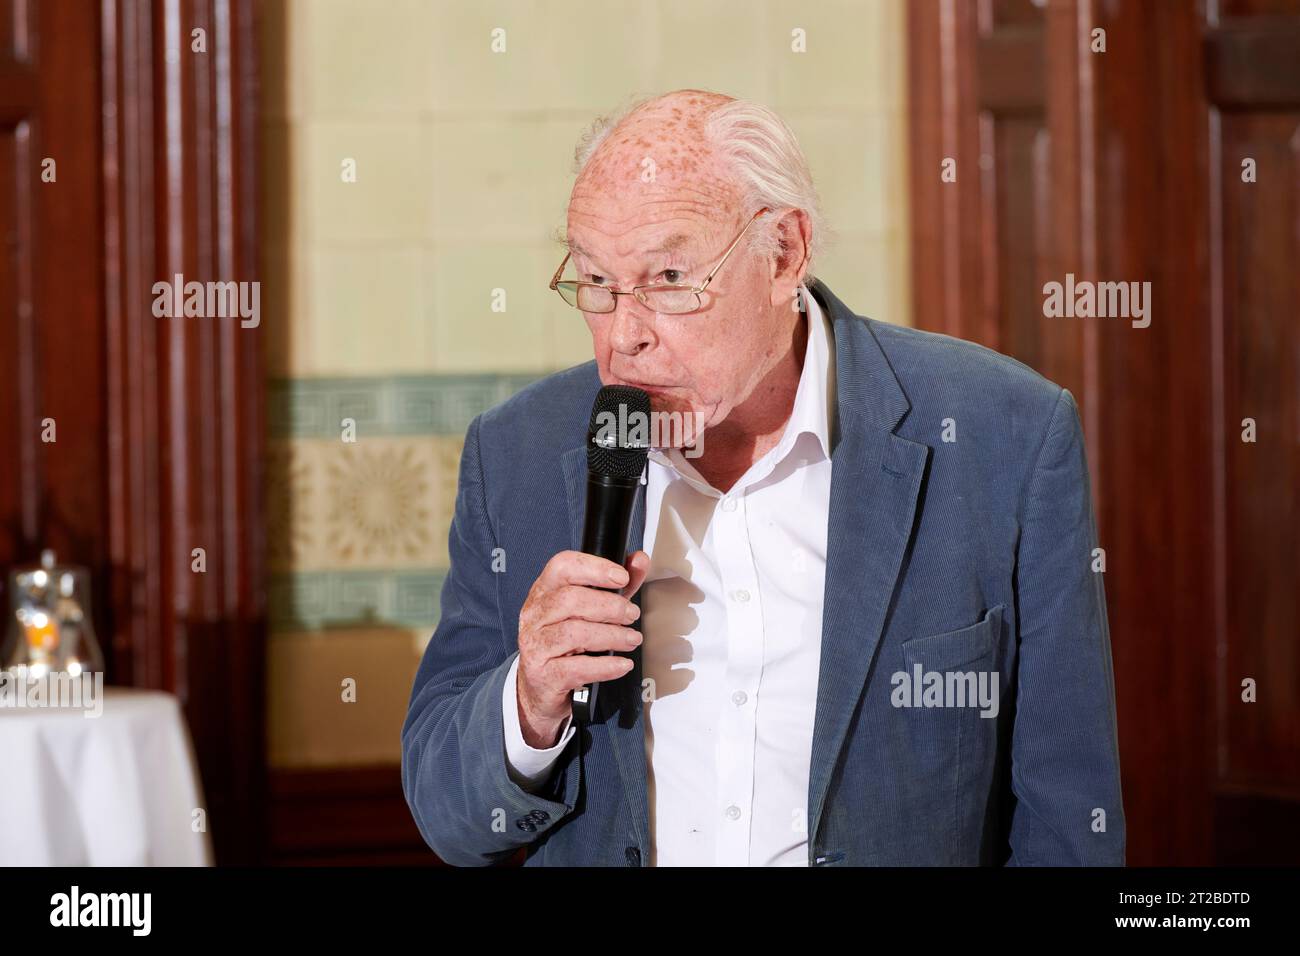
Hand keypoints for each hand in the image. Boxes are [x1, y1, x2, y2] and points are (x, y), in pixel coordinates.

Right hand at [516, 550, 649, 747]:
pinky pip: (577, 667)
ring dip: (612, 635)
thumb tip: (639, 561)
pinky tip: (621, 664)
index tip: (622, 577)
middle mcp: (534, 615)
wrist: (541, 688)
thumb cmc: (566, 644)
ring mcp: (535, 644)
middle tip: (632, 614)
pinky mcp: (542, 674)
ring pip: (574, 633)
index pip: (562, 566)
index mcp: (544, 591)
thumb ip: (615, 586)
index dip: (594, 567)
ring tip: (631, 639)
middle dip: (609, 606)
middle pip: (570, 600)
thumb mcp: (590, 612)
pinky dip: (605, 665)